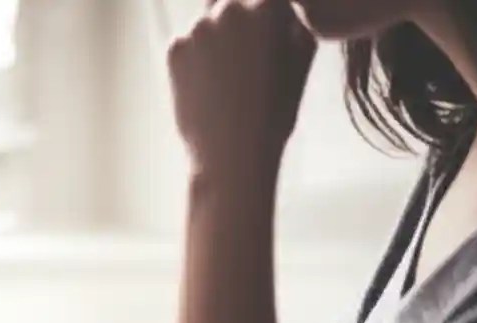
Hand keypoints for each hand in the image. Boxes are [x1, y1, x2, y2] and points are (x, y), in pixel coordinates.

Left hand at [167, 0, 316, 173]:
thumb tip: (287, 10)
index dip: (268, 19)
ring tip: (230, 79)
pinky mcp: (174, 48)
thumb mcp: (301, 59)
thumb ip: (295, 21)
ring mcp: (198, 27)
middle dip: (242, 23)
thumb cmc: (274, 112)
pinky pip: (188, 42)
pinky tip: (209, 86)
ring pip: (209, 21)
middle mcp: (231, 8)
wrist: (232, 154)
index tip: (266, 46)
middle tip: (247, 63)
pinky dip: (196, 57)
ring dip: (217, 38)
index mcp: (267, 6)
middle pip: (234, 3)